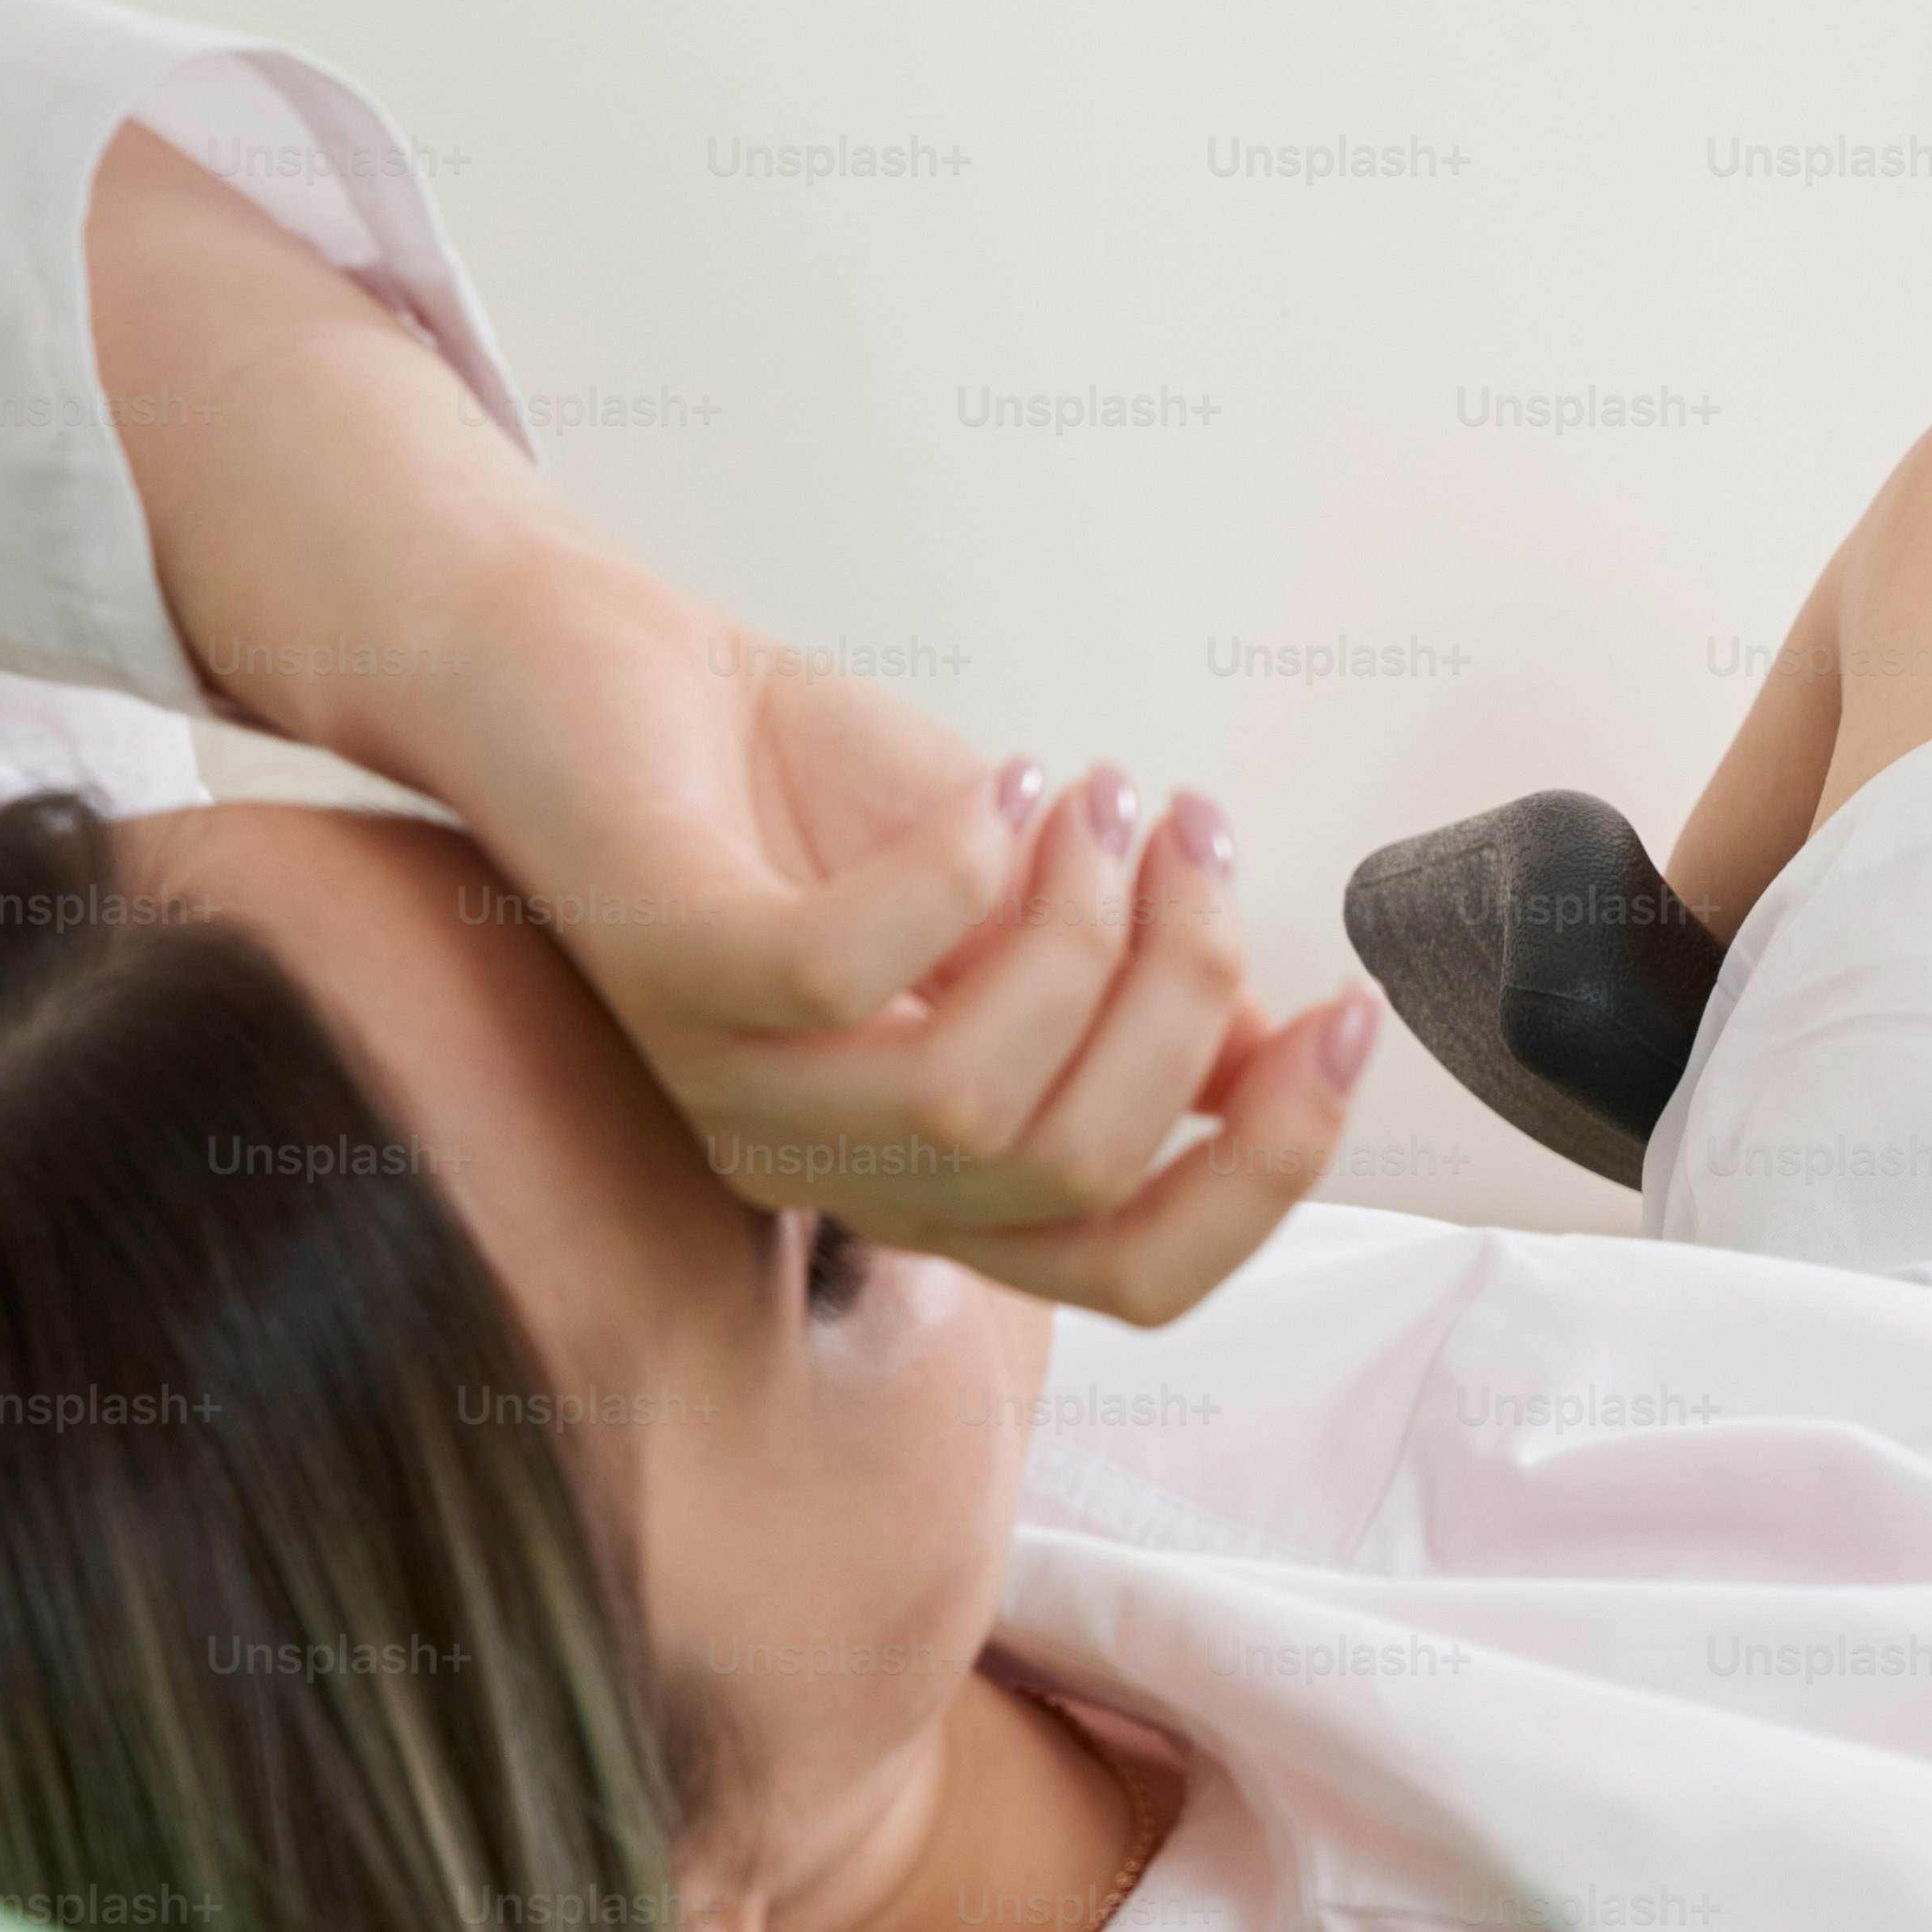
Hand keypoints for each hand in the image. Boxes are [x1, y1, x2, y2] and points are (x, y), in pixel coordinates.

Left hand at [90, 129, 1365, 1321]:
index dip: (1271, 1170)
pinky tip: (999, 784)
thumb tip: (1291, 1040)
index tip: (1355, 1019)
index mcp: (926, 1175)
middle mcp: (827, 1167)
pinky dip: (961, 872)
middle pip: (1080, 1175)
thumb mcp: (1018, 892)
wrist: (576, 659)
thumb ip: (1136, 986)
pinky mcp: (664, 968)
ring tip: (1099, 794)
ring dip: (1083, 927)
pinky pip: (848, 974)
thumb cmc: (792, 785)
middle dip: (1188, 993)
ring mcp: (733, 1084)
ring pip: (977, 1098)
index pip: (1134, 1272)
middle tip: (1195, 836)